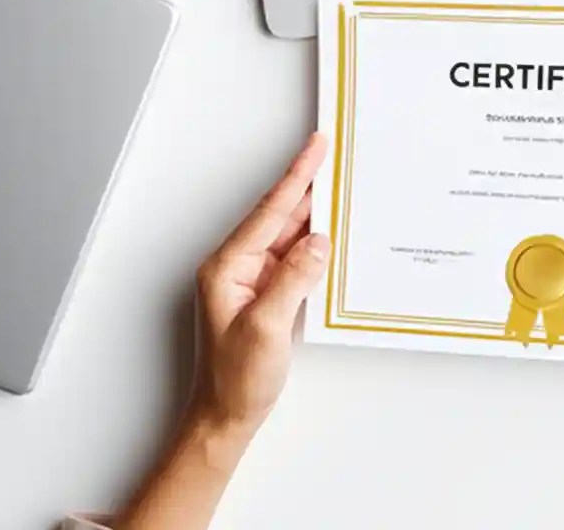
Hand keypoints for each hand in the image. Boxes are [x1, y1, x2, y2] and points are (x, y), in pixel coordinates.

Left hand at [118, 135, 331, 529]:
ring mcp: (250, 281)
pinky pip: (292, 260)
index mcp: (228, 266)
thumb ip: (293, 279)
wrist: (224, 416)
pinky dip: (313, 246)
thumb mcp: (266, 327)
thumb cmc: (235, 380)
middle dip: (308, 186)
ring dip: (314, 215)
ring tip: (340, 188)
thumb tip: (318, 242)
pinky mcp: (264, 295)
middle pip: (279, 217)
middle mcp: (236, 267)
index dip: (296, 177)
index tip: (315, 147)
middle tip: (334, 155)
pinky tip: (330, 237)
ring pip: (288, 237)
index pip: (270, 211)